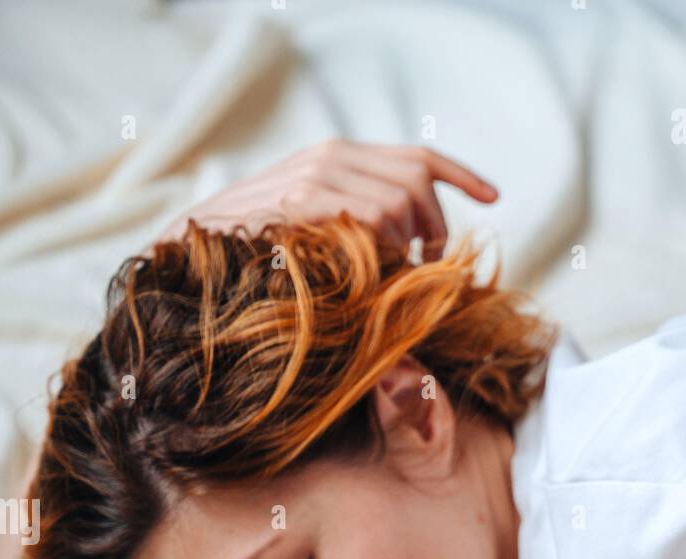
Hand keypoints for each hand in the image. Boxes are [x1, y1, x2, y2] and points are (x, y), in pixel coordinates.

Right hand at [156, 138, 498, 257]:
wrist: (191, 242)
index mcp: (338, 156)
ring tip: (389, 276)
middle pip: (416, 181)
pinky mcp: (302, 204)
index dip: (462, 175)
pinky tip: (371, 273)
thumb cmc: (253, 245)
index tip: (494, 197)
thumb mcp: (312, 224)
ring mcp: (315, 177)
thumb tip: (407, 246)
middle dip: (434, 227)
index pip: (417, 156)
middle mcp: (331, 157)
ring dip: (405, 248)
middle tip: (424, 267)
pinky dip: (381, 250)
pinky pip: (368, 221)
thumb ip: (355, 220)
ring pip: (397, 205)